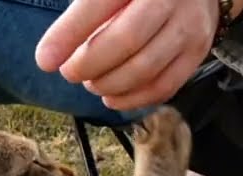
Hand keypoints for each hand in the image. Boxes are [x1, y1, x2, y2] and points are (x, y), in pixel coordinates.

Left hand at [35, 0, 226, 111]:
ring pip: (144, 68)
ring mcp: (188, 25)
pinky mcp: (198, 51)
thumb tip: (51, 54)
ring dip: (109, 85)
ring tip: (91, 83)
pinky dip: (133, 99)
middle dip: (89, 65)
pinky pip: (164, 86)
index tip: (45, 60)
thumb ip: (85, 11)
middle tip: (70, 72)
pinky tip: (113, 98)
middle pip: (124, 41)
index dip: (68, 35)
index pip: (98, 6)